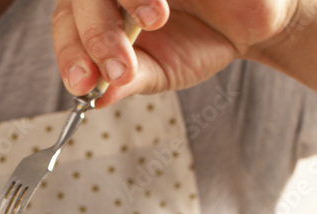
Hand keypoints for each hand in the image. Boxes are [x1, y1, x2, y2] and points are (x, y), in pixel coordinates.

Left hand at [52, 0, 297, 106]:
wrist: (249, 27)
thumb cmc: (196, 43)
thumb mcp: (159, 71)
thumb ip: (127, 81)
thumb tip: (95, 100)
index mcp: (98, 13)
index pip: (67, 24)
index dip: (69, 53)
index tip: (84, 84)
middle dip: (97, 33)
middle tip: (119, 68)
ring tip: (154, 22)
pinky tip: (163, 7)